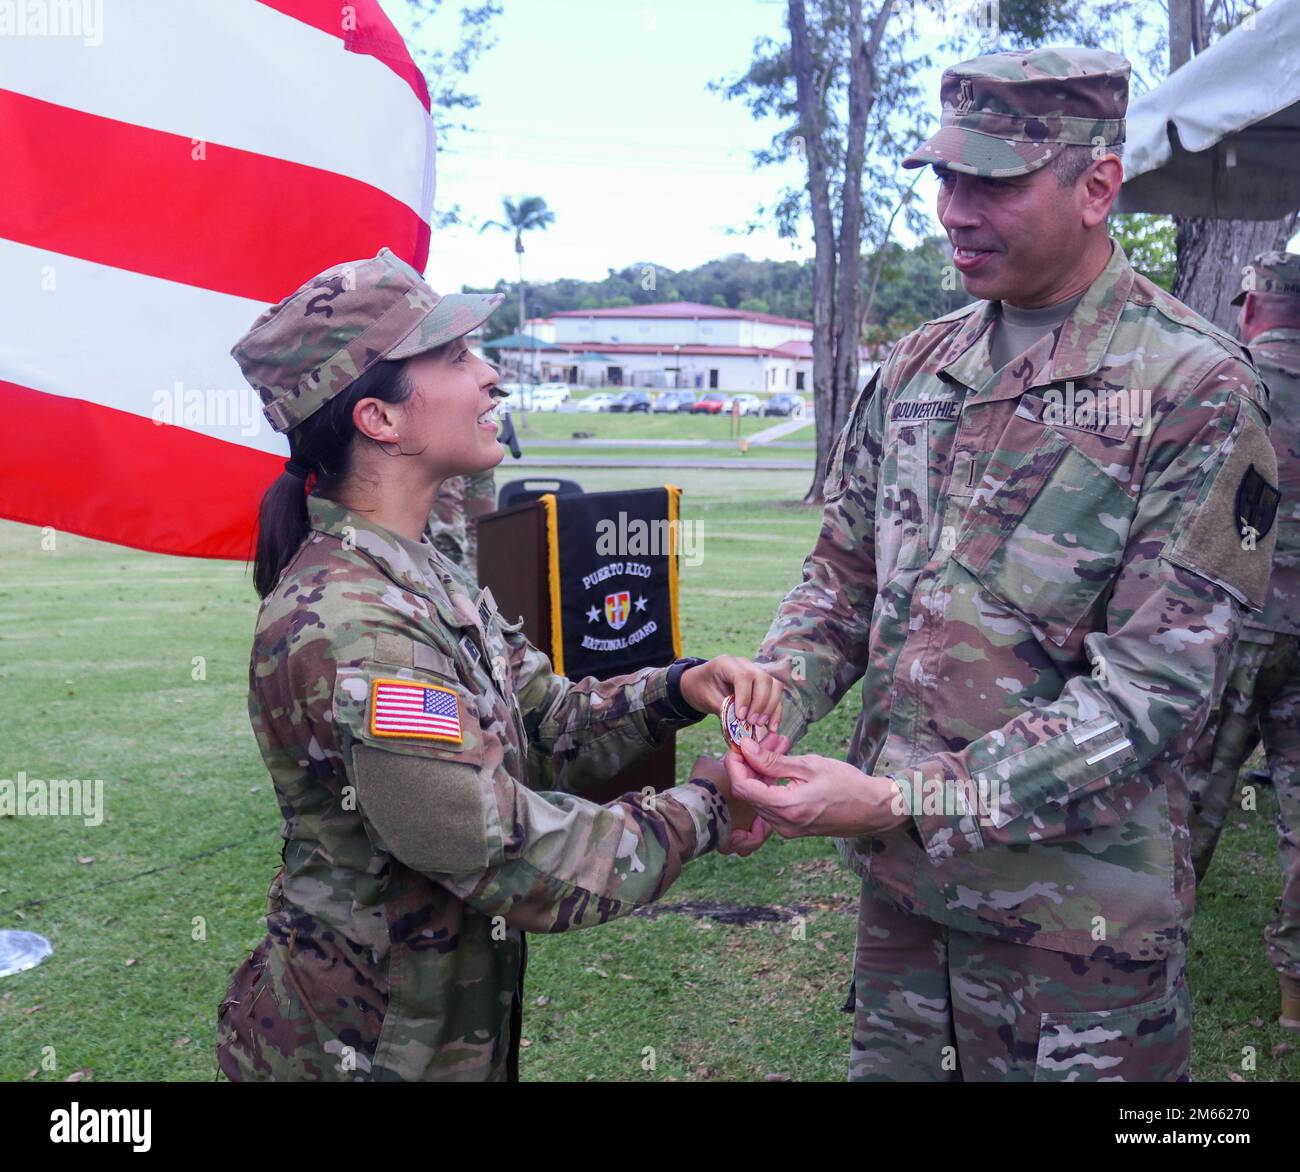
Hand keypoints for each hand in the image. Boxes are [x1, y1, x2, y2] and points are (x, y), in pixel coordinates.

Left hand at [680, 655, 783, 730]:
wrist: (699, 684)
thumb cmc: (700, 689)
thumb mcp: (706, 698)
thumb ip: (723, 708)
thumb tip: (741, 724)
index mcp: (726, 663)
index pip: (744, 677)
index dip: (745, 697)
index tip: (741, 717)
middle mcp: (744, 664)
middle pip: (763, 679)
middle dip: (761, 703)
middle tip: (752, 722)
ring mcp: (755, 671)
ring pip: (774, 685)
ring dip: (770, 707)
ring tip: (760, 724)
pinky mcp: (761, 683)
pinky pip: (775, 694)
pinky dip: (775, 710)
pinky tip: (771, 726)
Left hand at [723, 738, 909, 839]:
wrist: (873, 809)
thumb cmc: (847, 783)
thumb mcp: (809, 765)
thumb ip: (773, 760)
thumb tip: (745, 748)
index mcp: (786, 807)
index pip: (743, 788)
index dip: (734, 765)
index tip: (738, 745)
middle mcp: (783, 824)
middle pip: (748, 794)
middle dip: (747, 766)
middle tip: (759, 742)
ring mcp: (787, 829)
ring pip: (758, 799)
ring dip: (759, 774)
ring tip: (775, 749)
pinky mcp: (792, 828)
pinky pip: (770, 805)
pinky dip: (769, 785)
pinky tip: (781, 766)